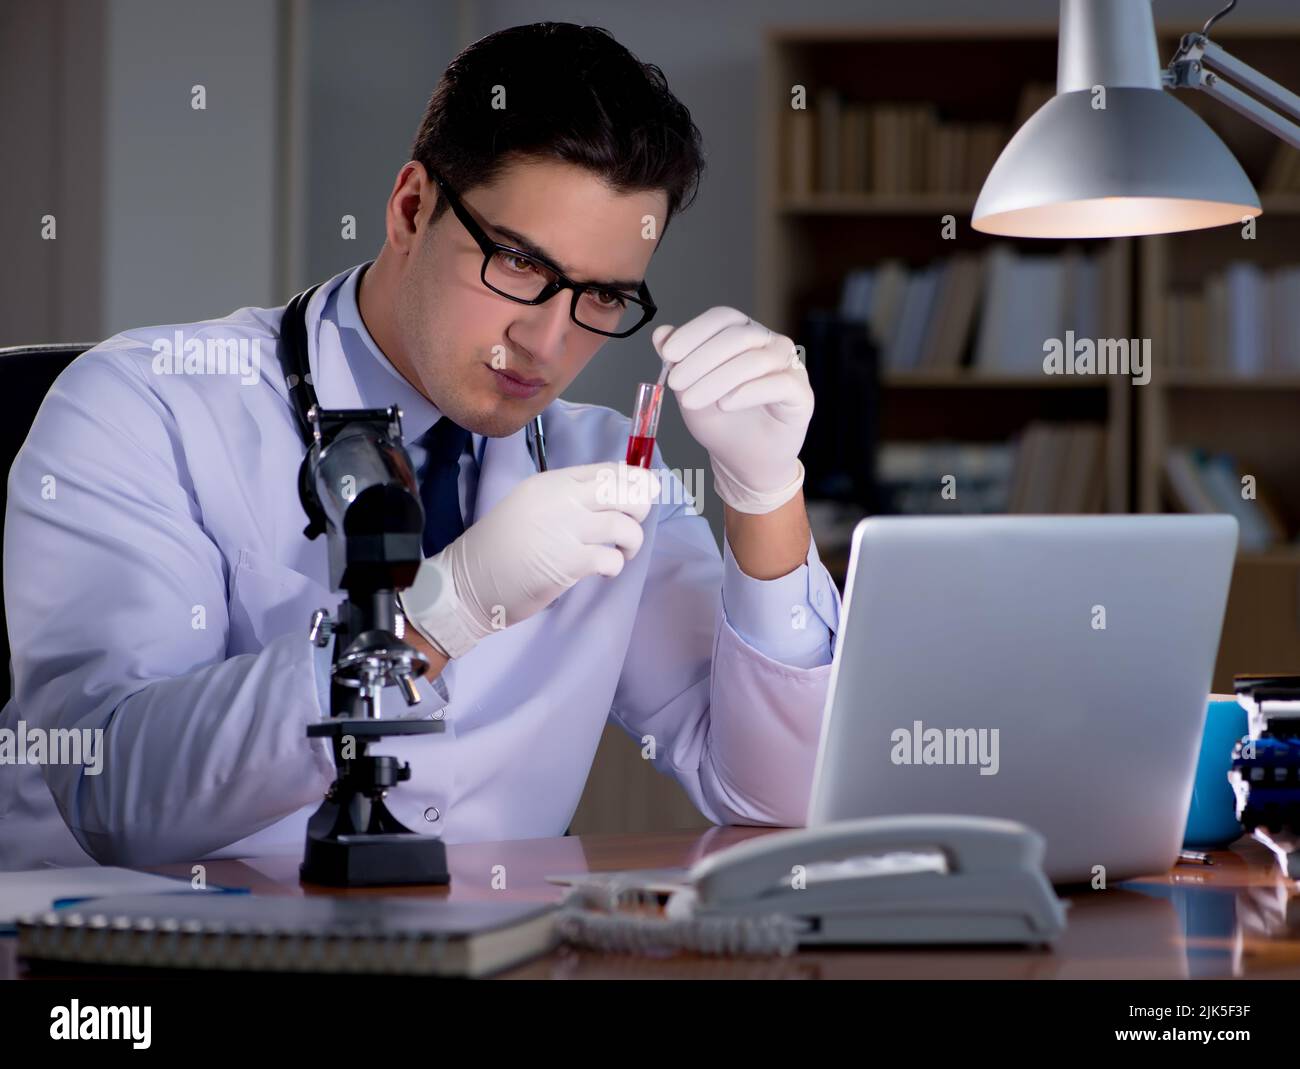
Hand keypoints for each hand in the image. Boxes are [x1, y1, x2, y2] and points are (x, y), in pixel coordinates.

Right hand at [399, 462, 658, 657]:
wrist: (468, 583)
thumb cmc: (500, 548)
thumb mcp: (531, 506)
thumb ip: (568, 498)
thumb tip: (614, 496)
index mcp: (553, 482)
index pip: (609, 470)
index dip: (636, 481)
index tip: (641, 496)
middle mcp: (561, 499)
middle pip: (625, 490)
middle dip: (642, 507)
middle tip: (632, 525)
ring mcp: (565, 529)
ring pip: (625, 525)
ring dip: (632, 542)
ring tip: (621, 553)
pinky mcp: (568, 562)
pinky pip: (612, 558)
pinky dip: (615, 566)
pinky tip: (604, 570)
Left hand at [653, 307, 812, 513]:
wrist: (743, 460)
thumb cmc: (721, 421)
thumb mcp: (690, 388)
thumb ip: (677, 360)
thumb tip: (661, 334)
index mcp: (744, 334)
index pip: (723, 318)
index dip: (694, 331)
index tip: (668, 354)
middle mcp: (770, 344)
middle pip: (739, 335)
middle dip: (702, 358)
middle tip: (675, 383)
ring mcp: (789, 367)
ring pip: (757, 359)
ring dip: (718, 378)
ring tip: (692, 400)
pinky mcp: (801, 393)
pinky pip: (779, 384)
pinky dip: (748, 392)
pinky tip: (726, 404)